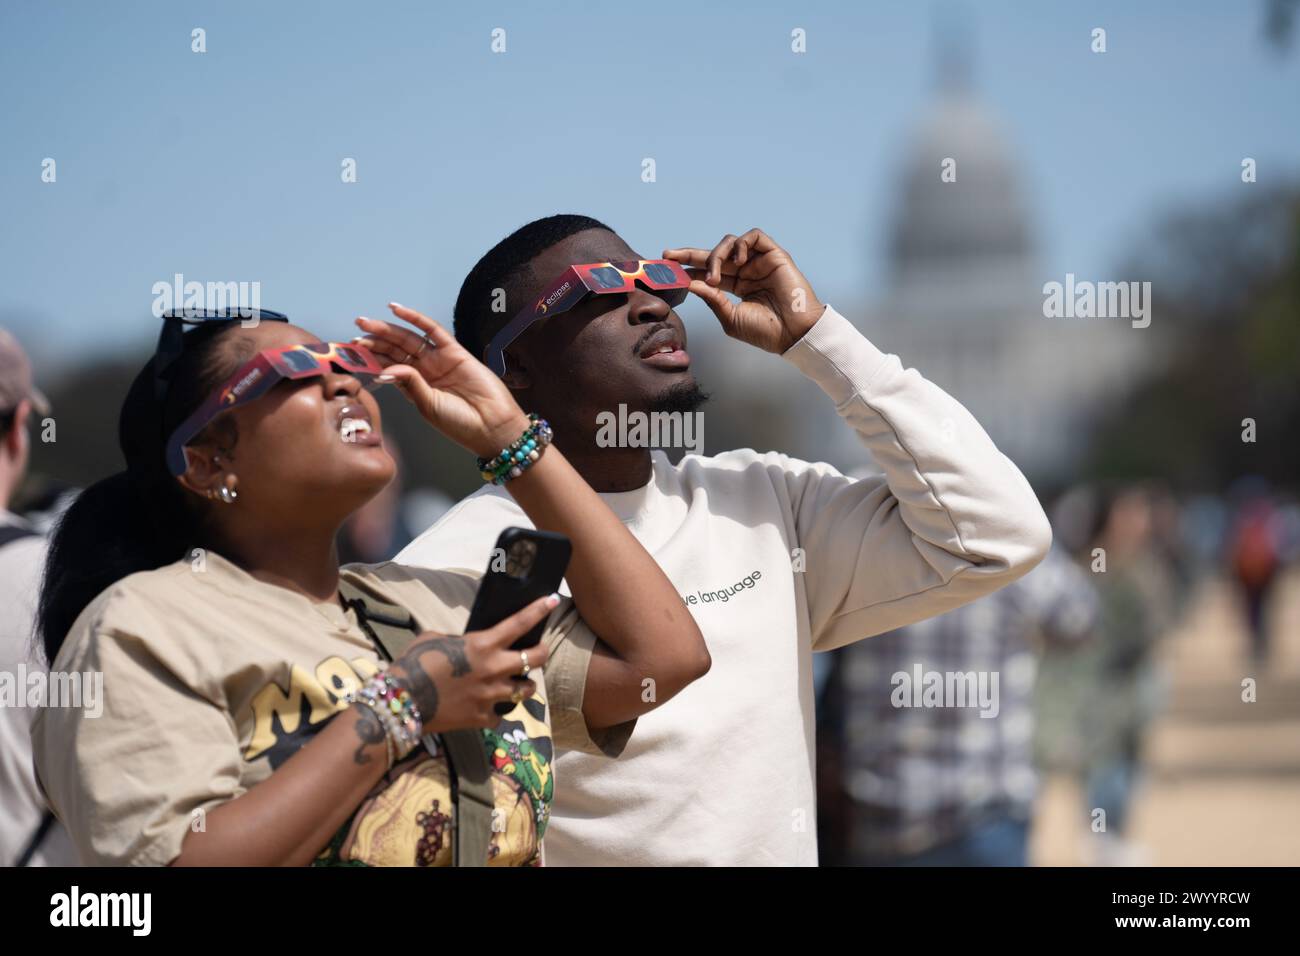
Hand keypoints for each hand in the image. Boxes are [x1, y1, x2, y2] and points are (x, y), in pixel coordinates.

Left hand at [354, 303, 530, 457]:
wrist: (491, 425)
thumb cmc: (459, 423)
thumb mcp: (427, 405)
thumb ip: (409, 384)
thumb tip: (386, 368)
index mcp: (414, 387)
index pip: (387, 366)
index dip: (369, 358)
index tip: (351, 351)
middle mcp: (424, 371)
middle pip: (394, 350)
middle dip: (374, 340)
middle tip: (354, 330)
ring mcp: (438, 360)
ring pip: (408, 339)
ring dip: (387, 329)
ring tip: (366, 322)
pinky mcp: (454, 351)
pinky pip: (432, 330)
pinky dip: (415, 319)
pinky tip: (396, 310)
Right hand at [388, 594, 557, 731]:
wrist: (401, 702)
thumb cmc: (413, 663)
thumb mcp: (435, 640)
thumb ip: (459, 642)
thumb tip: (466, 646)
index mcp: (482, 645)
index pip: (520, 623)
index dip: (539, 610)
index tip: (553, 600)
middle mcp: (493, 669)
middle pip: (536, 659)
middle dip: (542, 653)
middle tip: (539, 652)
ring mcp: (490, 696)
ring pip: (526, 690)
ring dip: (523, 685)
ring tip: (516, 684)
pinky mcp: (482, 718)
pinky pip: (500, 715)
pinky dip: (496, 711)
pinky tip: (487, 708)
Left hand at [663, 228, 825, 353]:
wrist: (794, 334)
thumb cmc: (766, 332)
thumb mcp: (730, 317)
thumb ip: (711, 298)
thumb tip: (689, 282)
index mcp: (736, 287)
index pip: (708, 272)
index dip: (688, 268)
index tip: (666, 269)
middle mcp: (747, 271)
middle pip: (714, 254)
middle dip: (690, 253)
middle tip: (669, 256)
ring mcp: (760, 262)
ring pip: (731, 244)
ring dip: (716, 256)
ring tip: (714, 276)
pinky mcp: (774, 255)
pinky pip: (754, 236)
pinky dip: (741, 245)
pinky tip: (739, 262)